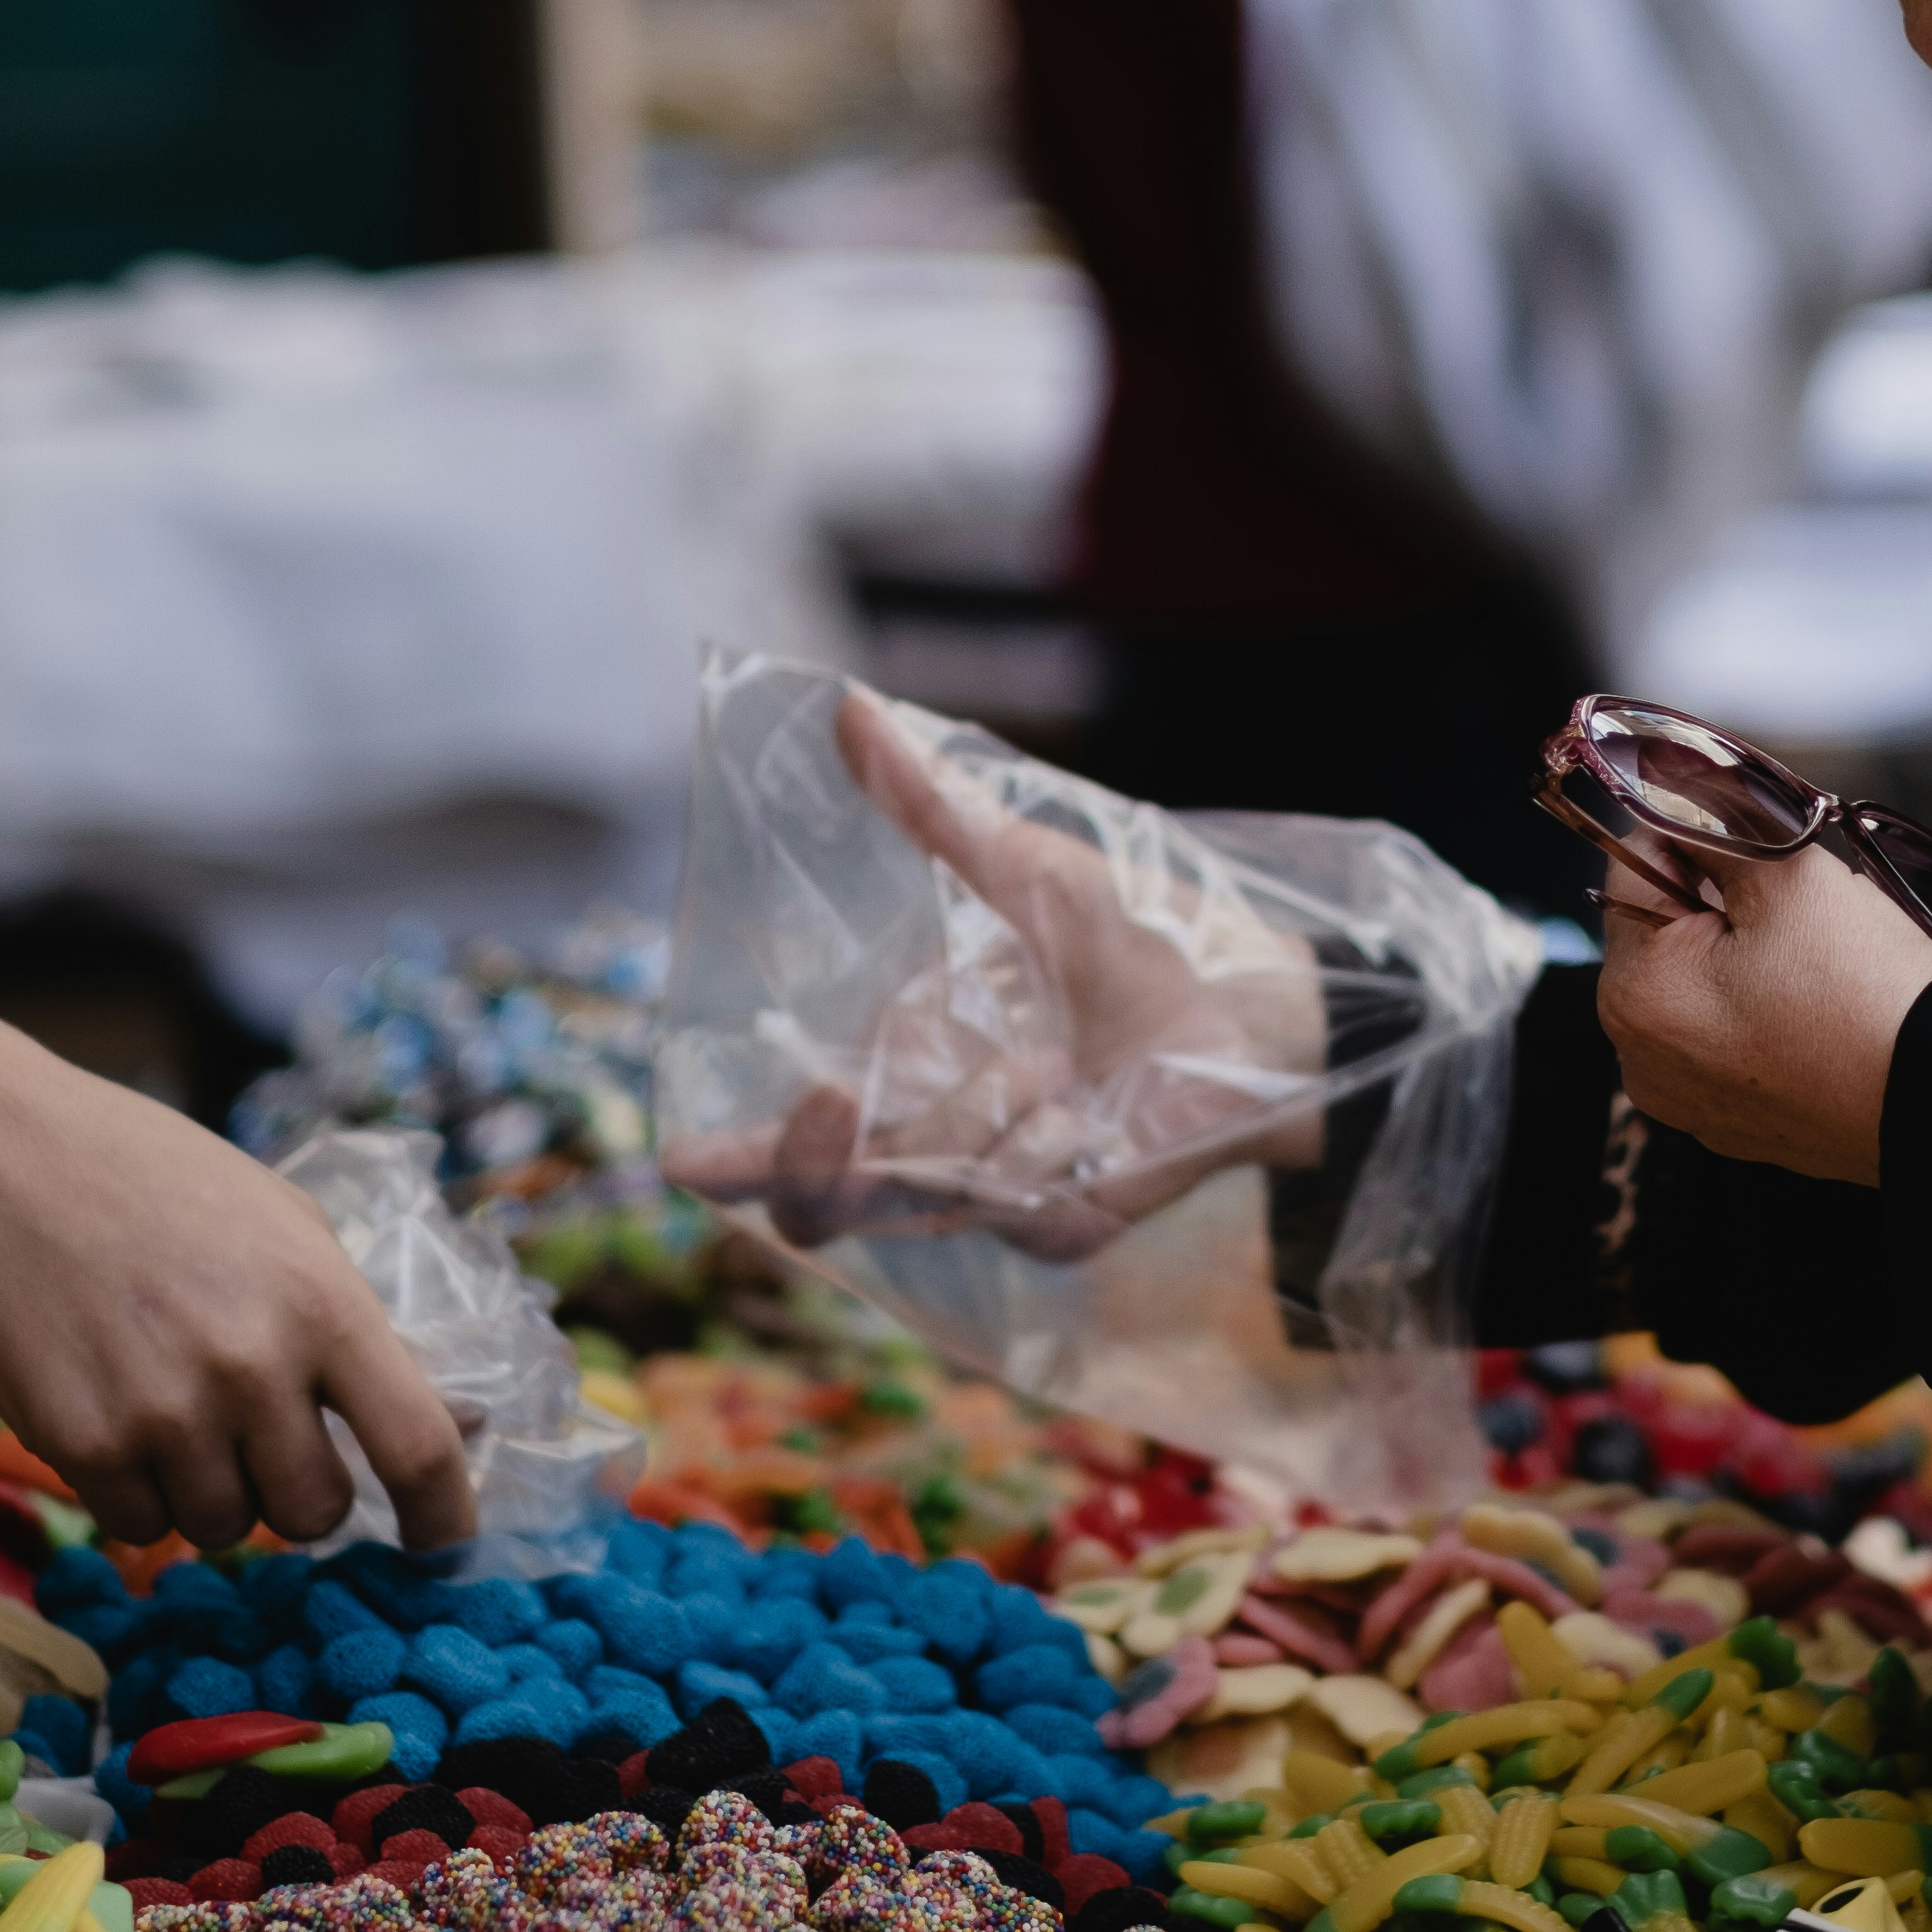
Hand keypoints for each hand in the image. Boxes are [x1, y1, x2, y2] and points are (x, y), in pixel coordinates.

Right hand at [0, 1069, 475, 1554]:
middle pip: (316, 1513)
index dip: (445, 1515)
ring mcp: (164, 1412)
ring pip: (224, 1527)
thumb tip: (457, 1423)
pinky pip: (140, 1524)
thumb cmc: (159, 1182)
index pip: (419, 1448)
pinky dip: (138, 1493)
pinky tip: (117, 1415)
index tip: (445, 1547)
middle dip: (301, 1493)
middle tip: (264, 1440)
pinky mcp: (82, 1444)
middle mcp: (252, 1367)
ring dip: (214, 1491)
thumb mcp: (289, 1229)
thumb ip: (361, 1330)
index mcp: (324, 1303)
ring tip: (175, 1405)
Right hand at [661, 687, 1330, 1255]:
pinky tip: (1090, 1119)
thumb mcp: (1025, 867)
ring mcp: (989, 1195)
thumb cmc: (1129, 936)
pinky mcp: (1059, 1225)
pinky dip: (1045, 1152)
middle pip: (819, 1208)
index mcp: (895, 1073)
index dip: (731, 1158)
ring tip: (1049, 1062)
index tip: (682, 1156)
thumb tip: (848, 705)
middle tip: (835, 1098)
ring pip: (920, 1195)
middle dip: (808, 1163)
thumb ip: (932, 811)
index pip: (789, 1138)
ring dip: (971, 1121)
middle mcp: (926, 1146)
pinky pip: (1013, 1208)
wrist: (1249, 1006)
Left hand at [1597, 838, 1931, 1183]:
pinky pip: (1729, 1041)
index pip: (1633, 867)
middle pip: (1663, 933)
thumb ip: (1715, 820)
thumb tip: (1678, 778)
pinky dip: (1761, 1014)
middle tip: (1797, 911)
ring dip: (1740, 957)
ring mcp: (1688, 1101)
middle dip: (1720, 903)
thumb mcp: (1787, 872)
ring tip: (1813, 963)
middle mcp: (1642, 1058)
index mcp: (1635, 994)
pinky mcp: (1734, 1124)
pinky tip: (1815, 1011)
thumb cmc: (1865, 989)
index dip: (1696, 837)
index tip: (1755, 845)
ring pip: (1698, 986)